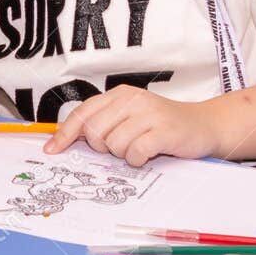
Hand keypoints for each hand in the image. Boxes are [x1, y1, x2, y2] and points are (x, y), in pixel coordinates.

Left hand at [43, 86, 216, 167]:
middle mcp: (132, 99)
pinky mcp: (163, 130)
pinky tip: (147, 154)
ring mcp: (149, 113)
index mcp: (119, 94)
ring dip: (123, 154)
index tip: (52, 150)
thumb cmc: (161, 125)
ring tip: (140, 147)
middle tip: (121, 146)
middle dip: (102, 147)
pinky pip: (135, 152)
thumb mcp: (129, 117)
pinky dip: (138, 159)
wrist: (203, 125)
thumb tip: (65, 140)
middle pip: (93, 132)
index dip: (64, 134)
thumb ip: (102, 123)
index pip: (82, 113)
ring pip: (113, 144)